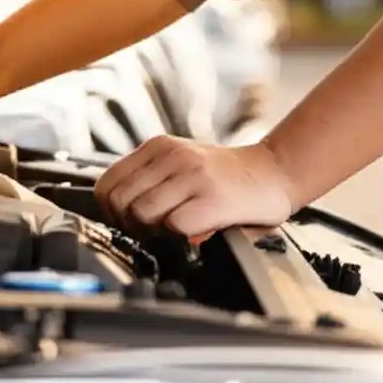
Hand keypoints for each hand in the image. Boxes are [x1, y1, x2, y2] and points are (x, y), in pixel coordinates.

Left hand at [95, 136, 296, 242]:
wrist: (275, 172)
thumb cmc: (226, 176)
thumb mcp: (181, 162)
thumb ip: (149, 178)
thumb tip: (115, 211)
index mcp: (159, 146)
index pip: (107, 184)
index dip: (112, 211)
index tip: (130, 221)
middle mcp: (173, 156)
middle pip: (120, 201)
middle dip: (130, 225)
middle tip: (151, 231)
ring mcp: (193, 176)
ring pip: (142, 213)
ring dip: (153, 231)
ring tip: (173, 230)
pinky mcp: (212, 199)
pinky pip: (174, 225)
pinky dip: (179, 236)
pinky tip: (194, 231)